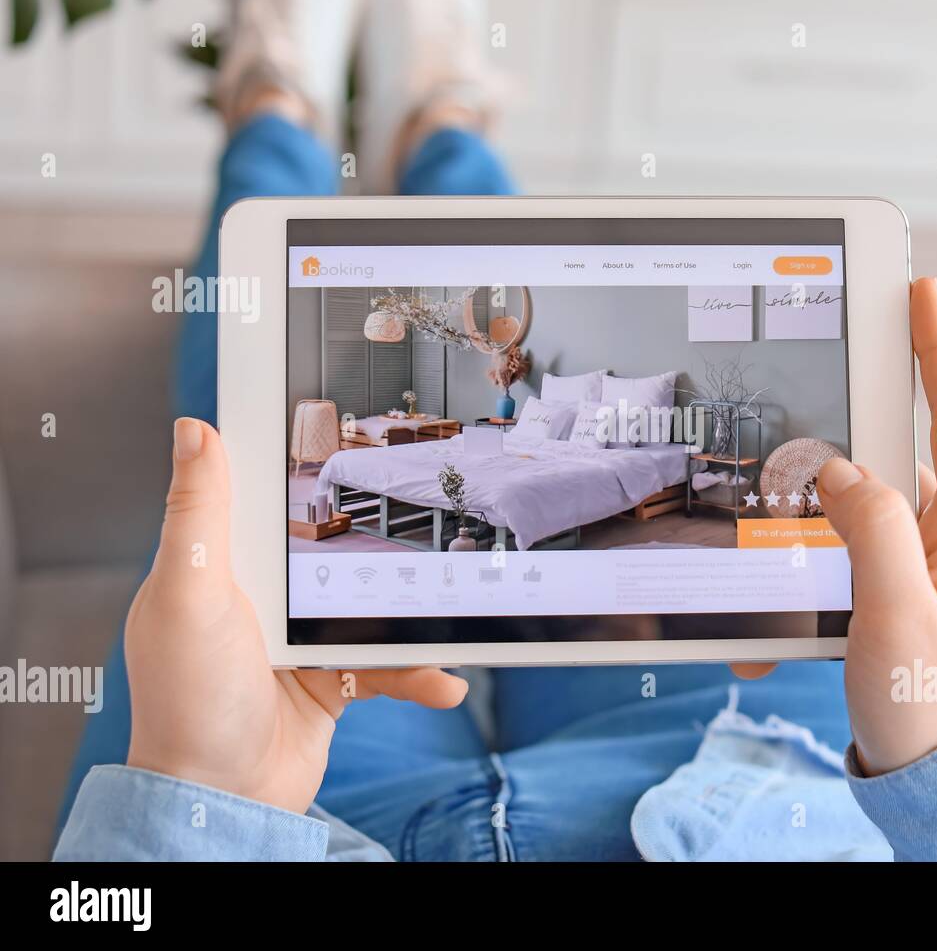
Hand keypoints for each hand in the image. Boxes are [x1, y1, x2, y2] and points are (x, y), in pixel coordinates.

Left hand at [124, 418, 467, 812]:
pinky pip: (389, 662)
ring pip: (374, 605)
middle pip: (336, 547)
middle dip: (384, 545)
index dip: (298, 466)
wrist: (226, 801)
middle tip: (425, 531)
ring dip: (415, 620)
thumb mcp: (191, 596)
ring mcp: (300, 638)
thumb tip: (195, 432)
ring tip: (451, 622)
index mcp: (222, 566)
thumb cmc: (188, 704)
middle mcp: (262, 597)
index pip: (262, 499)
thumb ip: (198, 515)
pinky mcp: (332, 677)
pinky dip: (419, 672)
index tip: (345, 433)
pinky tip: (441, 680)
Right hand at [819, 277, 936, 774]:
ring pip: (862, 498)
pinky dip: (802, 565)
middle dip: (865, 405)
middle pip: (907, 443)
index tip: (921, 290)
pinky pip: (841, 553)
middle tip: (828, 364)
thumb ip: (872, 532)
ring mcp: (921, 564)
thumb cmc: (930, 711)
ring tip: (775, 502)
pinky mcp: (891, 592)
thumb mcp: (898, 617)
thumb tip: (840, 469)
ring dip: (817, 499)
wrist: (936, 784)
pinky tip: (766, 624)